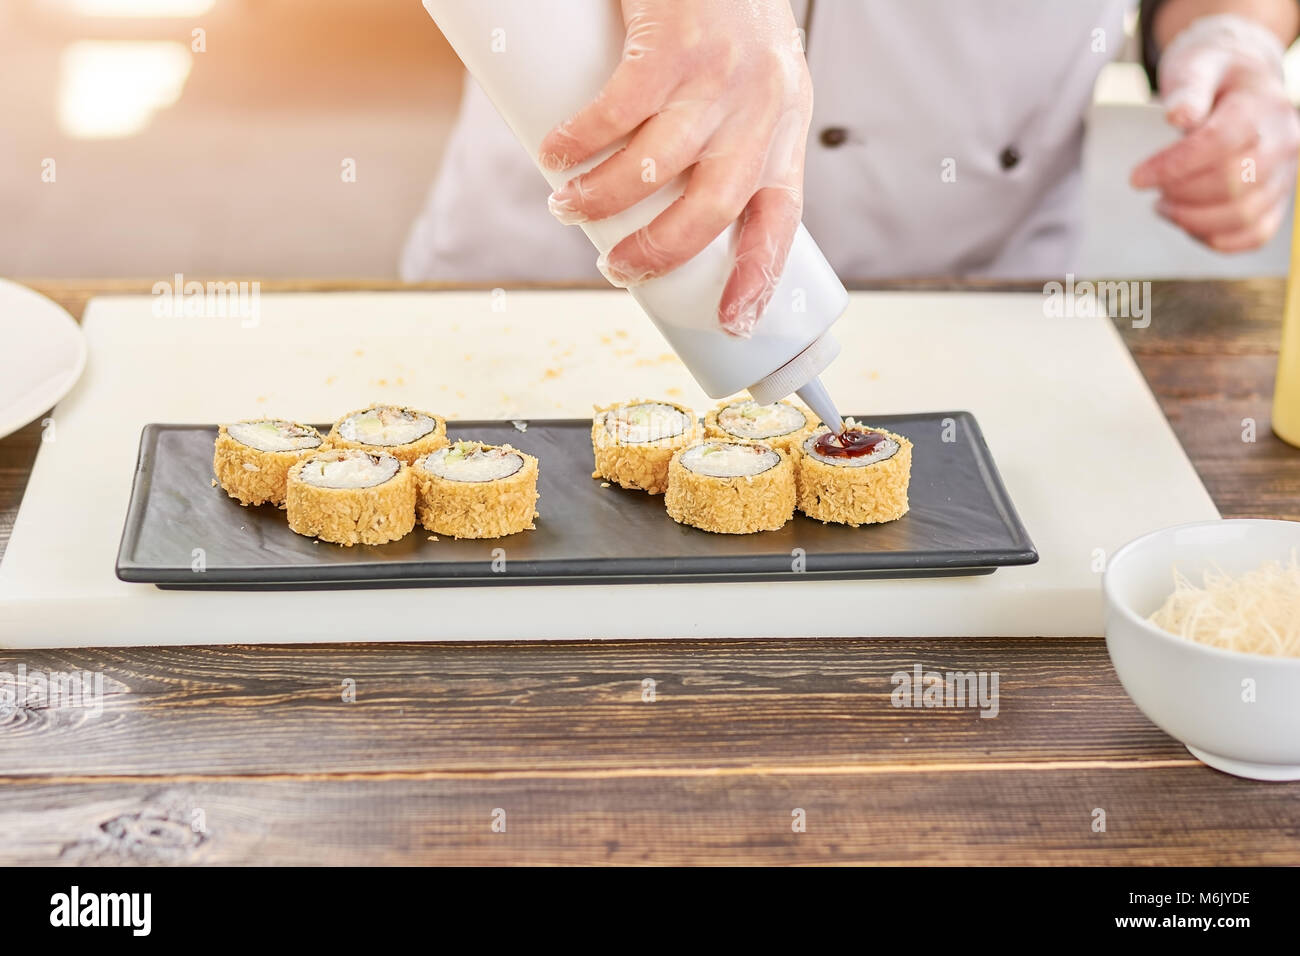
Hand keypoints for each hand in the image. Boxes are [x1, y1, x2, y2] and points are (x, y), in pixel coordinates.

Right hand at [538, 0, 812, 336]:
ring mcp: (719, 75)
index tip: (734, 323)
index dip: (759, 276)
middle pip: (712, 208)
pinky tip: (553, 152)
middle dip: (657, 252)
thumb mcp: (751, 81)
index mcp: (785, 125)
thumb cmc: (720, 13)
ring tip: (564, 205)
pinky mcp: (673, 42)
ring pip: (656, 168)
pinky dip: (578, 142)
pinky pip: (617, 114)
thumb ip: (724, 136)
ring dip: (600, 199)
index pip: (783, 216)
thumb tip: (665, 205)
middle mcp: (762, 107)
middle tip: (614, 268)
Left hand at [1131, 14, 1299, 252]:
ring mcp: (1286, 172)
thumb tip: (1178, 116)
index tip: (1136, 178)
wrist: (1242, 77)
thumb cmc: (1214, 70)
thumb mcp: (1197, 64)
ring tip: (1163, 205)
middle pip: (1233, 184)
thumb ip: (1189, 87)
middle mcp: (1283, 142)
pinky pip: (1256, 234)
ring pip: (1244, 215)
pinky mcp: (1278, 197)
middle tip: (1153, 189)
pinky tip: (1187, 221)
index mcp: (1263, 107)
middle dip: (1181, 193)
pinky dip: (1217, 238)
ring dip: (1193, 219)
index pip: (1220, 144)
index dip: (1174, 166)